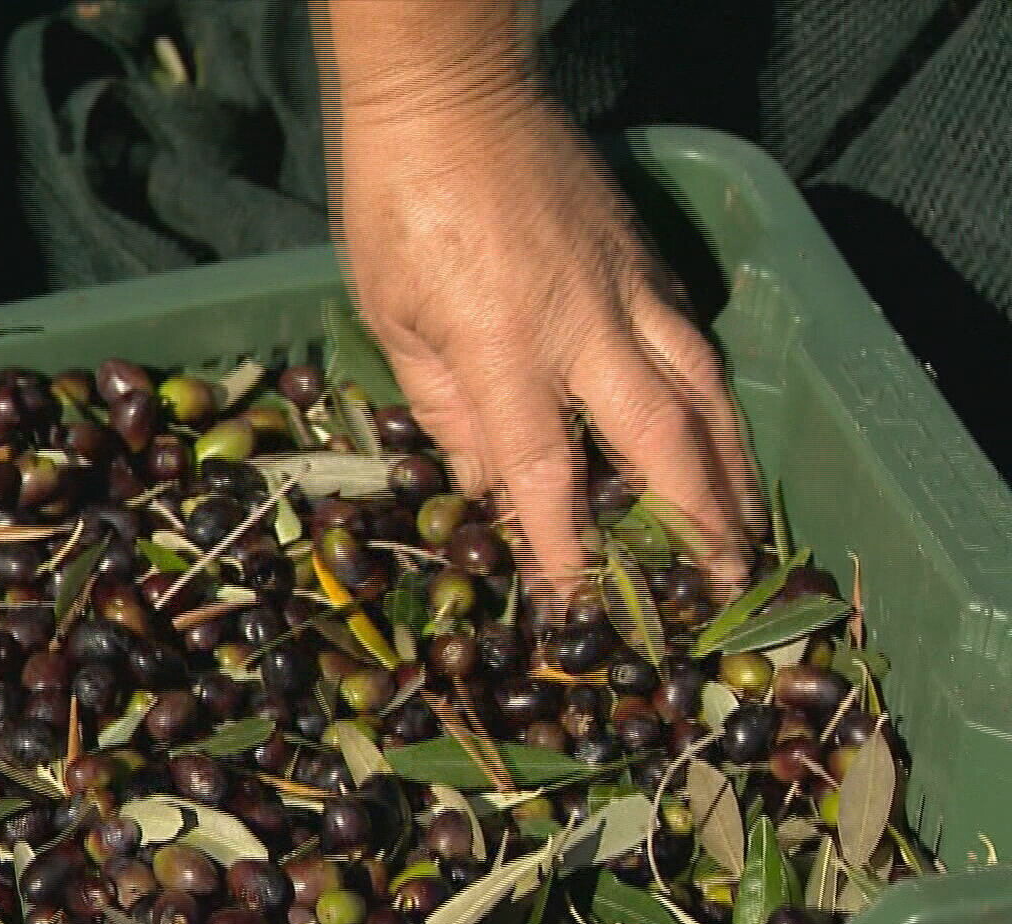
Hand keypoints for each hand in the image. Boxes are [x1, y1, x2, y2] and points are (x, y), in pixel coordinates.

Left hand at [331, 89, 762, 600]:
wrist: (450, 94)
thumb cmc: (397, 206)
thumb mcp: (394, 318)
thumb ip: (446, 409)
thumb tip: (489, 486)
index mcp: (503, 345)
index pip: (547, 473)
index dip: (568, 550)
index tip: (580, 609)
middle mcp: (583, 323)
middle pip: (663, 439)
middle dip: (698, 520)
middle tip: (724, 583)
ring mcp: (628, 287)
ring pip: (703, 389)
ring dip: (732, 466)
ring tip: (748, 528)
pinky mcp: (647, 259)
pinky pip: (692, 342)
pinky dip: (714, 398)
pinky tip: (721, 437)